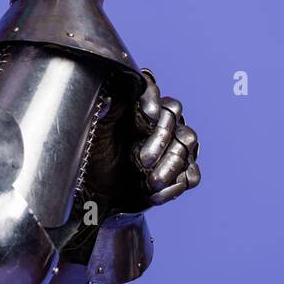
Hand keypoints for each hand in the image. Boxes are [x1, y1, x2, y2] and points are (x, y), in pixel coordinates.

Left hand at [79, 67, 200, 217]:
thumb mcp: (93, 132)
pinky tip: (157, 193)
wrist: (96, 191)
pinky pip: (191, 175)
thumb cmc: (92, 155)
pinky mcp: (179, 171)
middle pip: (174, 116)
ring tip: (152, 182)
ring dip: (171, 165)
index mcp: (136, 105)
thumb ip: (101, 112)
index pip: (151, 90)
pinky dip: (176, 185)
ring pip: (186, 144)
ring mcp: (172, 145)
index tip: (149, 115)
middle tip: (144, 160)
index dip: (152, 99)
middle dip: (161, 138)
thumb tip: (104, 100)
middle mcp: (159, 121)